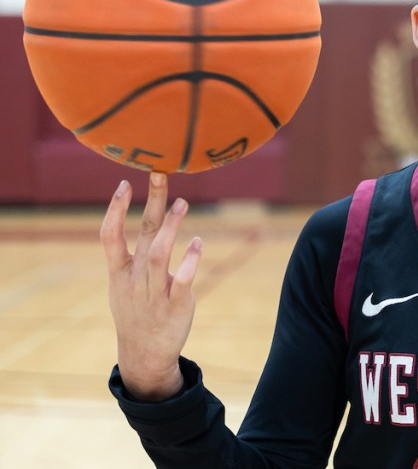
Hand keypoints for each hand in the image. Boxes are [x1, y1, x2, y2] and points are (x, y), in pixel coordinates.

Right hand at [101, 172, 202, 399]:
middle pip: (143, 234)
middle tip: (161, 174)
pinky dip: (191, 260)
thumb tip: (153, 218)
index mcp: (119, 271)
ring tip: (182, 203)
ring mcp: (155, 292)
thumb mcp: (124, 283)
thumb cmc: (136, 310)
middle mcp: (135, 279)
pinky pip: (183, 280)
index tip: (123, 183)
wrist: (144, 353)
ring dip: (171, 226)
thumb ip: (136, 252)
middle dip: (151, 203)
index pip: (109, 235)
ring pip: (160, 254)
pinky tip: (198, 242)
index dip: (115, 209)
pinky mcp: (177, 304)